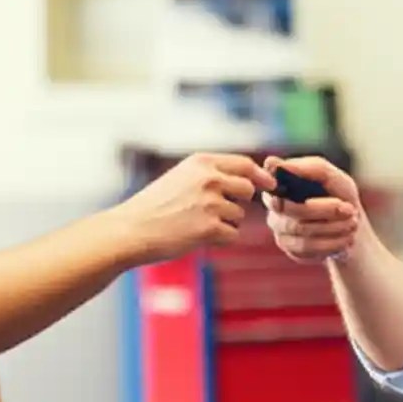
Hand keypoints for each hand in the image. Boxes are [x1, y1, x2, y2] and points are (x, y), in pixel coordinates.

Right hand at [118, 153, 275, 262]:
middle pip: (247, 190)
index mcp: (202, 162)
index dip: (260, 175)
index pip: (244, 164)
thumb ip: (211, 174)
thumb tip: (248, 179)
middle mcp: (210, 179)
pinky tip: (197, 236)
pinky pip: (232, 234)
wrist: (132, 229)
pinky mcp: (210, 228)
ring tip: (195, 223)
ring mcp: (211, 203)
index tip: (270, 184)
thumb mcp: (181, 176)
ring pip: (239, 215)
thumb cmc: (155, 205)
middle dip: (239, 202)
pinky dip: (220, 239)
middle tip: (214, 211)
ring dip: (225, 223)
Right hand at [262, 156, 360, 263]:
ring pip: (302, 230)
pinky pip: (308, 248)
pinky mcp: (291, 250)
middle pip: (291, 208)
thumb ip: (311, 168)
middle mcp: (274, 205)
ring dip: (333, 227)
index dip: (274, 180)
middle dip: (325, 210)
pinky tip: (346, 237)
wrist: (353, 226)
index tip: (284, 181)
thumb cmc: (340, 195)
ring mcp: (280, 229)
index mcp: (282, 180)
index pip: (268, 178)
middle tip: (350, 209)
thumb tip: (272, 162)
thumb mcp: (335, 177)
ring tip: (352, 223)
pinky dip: (332, 242)